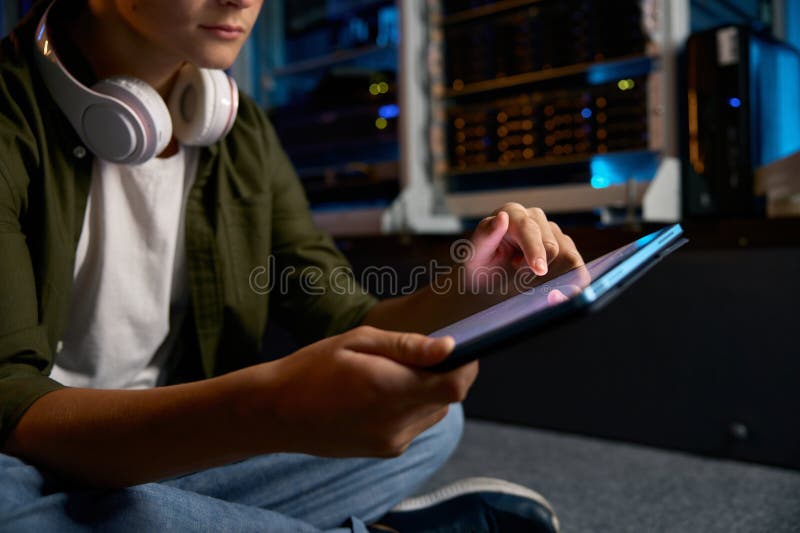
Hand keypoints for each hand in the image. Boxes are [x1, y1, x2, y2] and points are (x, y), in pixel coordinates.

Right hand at [249, 326, 477, 457]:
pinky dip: (413, 406)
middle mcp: (395, 423)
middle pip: (449, 399)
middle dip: (447, 374)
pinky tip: (385, 393)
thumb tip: (450, 347)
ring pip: (435, 413)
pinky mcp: (385, 451)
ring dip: (430, 391)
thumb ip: (408, 346)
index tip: (464, 347)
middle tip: (424, 353)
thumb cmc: (313, 367)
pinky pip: (416, 425)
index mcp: (388, 389)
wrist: (276, 412)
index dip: (468, 365)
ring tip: (398, 372)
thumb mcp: (358, 342)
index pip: (455, 386)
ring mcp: (391, 442)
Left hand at [465, 203, 584, 291]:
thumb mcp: (475, 254)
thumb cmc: (480, 265)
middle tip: (516, 275)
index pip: (529, 228)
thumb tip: (502, 217)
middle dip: (534, 267)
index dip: (535, 249)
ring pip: (567, 256)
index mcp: (513, 214)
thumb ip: (486, 235)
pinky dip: (572, 284)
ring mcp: (552, 233)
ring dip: (551, 275)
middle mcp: (535, 219)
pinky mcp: (565, 249)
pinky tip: (554, 294)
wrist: (487, 280)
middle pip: (551, 245)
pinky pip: (578, 267)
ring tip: (526, 276)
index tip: (539, 270)